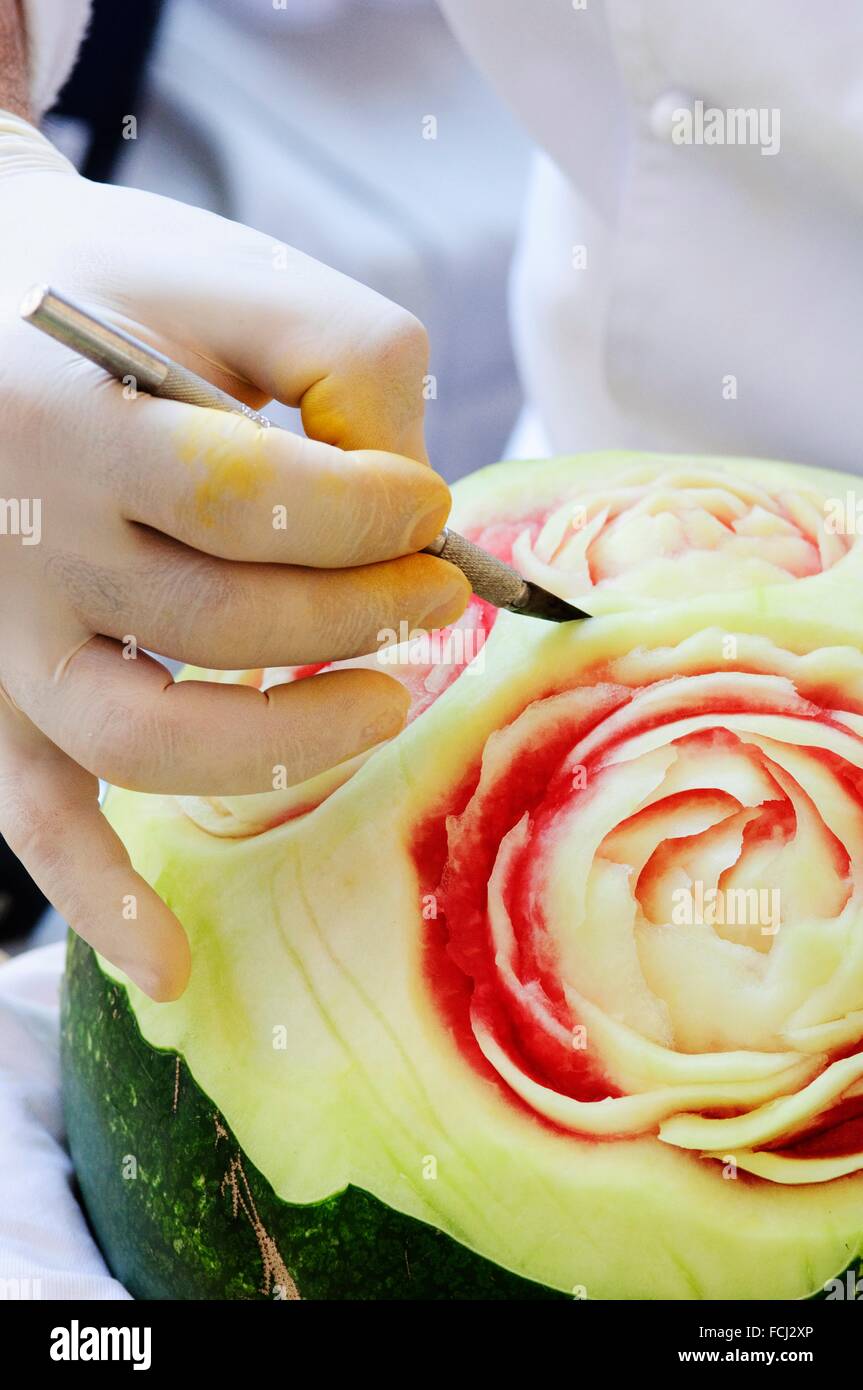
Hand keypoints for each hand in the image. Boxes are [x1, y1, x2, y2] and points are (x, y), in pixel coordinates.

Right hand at [0, 113, 468, 998]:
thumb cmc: (122, 286)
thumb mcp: (239, 275)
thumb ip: (349, 362)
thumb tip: (415, 503)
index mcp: (80, 415)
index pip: (242, 499)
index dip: (367, 514)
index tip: (432, 507)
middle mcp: (27, 537)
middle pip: (218, 621)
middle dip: (359, 614)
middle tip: (438, 594)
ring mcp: (5, 628)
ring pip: (139, 734)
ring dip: (280, 744)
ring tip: (381, 705)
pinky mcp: (1, 684)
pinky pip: (30, 812)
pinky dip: (97, 897)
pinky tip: (172, 968)